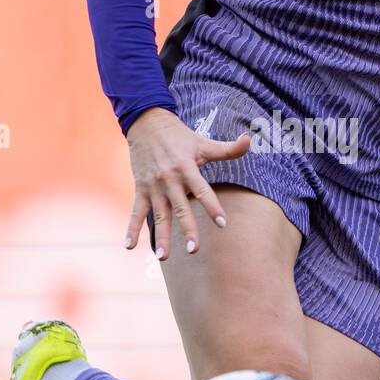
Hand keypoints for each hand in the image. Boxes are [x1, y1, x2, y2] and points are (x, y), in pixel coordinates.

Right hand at [124, 108, 250, 258]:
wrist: (146, 123)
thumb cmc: (180, 136)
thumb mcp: (204, 142)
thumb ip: (228, 148)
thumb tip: (250, 139)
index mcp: (187, 169)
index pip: (203, 191)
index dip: (212, 207)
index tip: (222, 224)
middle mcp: (170, 180)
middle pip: (181, 208)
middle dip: (187, 230)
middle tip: (194, 251)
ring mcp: (154, 186)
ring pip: (159, 216)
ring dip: (161, 237)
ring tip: (164, 257)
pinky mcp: (141, 189)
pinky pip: (136, 212)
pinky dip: (131, 229)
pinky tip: (129, 246)